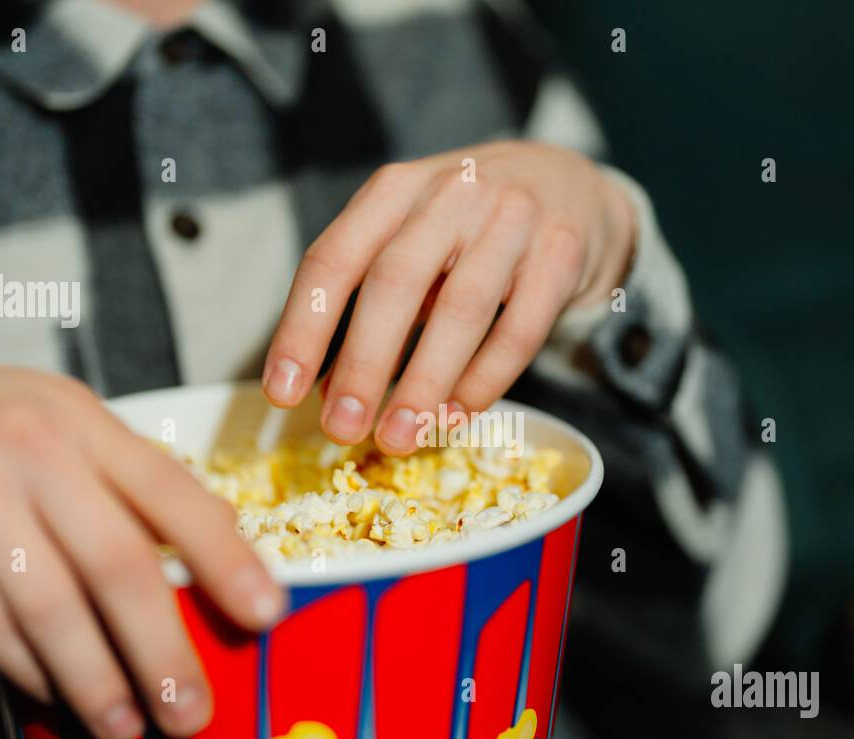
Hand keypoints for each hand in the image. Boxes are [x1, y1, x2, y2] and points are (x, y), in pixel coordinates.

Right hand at [0, 357, 282, 738]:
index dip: (226, 556)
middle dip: (165, 647)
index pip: (173, 489)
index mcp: (77, 418)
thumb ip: (117, 478)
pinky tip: (54, 696)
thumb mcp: (41, 424)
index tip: (265, 612)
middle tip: (192, 707)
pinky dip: (25, 668)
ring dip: (96, 677)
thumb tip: (214, 535)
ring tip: (126, 723)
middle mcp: (29, 444)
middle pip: (120, 561)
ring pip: (52, 603)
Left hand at [261, 140, 635, 452]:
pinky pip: (520, 329)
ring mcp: (512, 218)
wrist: (571, 184)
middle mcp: (450, 194)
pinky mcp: (561, 253)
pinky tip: (455, 418)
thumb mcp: (411, 242)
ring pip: (461, 309)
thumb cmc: (472, 227)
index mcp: (394, 190)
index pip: (333, 259)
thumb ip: (368, 305)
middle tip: (341, 429)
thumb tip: (320, 389)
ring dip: (423, 383)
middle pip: (394, 282)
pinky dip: (485, 380)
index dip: (302, 329)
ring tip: (398, 439)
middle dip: (362, 363)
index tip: (282, 394)